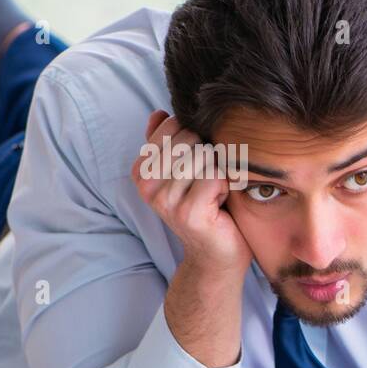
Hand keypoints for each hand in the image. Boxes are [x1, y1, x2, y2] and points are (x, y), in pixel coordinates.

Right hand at [131, 109, 251, 275]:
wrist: (216, 253)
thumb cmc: (204, 206)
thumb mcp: (182, 171)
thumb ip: (167, 143)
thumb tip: (159, 113)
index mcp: (142, 171)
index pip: (172, 126)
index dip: (194, 141)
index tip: (194, 168)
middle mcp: (147, 185)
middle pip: (189, 138)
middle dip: (208, 156)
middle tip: (206, 184)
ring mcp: (165, 200)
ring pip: (203, 156)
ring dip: (218, 172)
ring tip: (212, 194)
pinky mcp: (187, 212)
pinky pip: (214, 176)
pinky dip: (225, 187)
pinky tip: (219, 204)